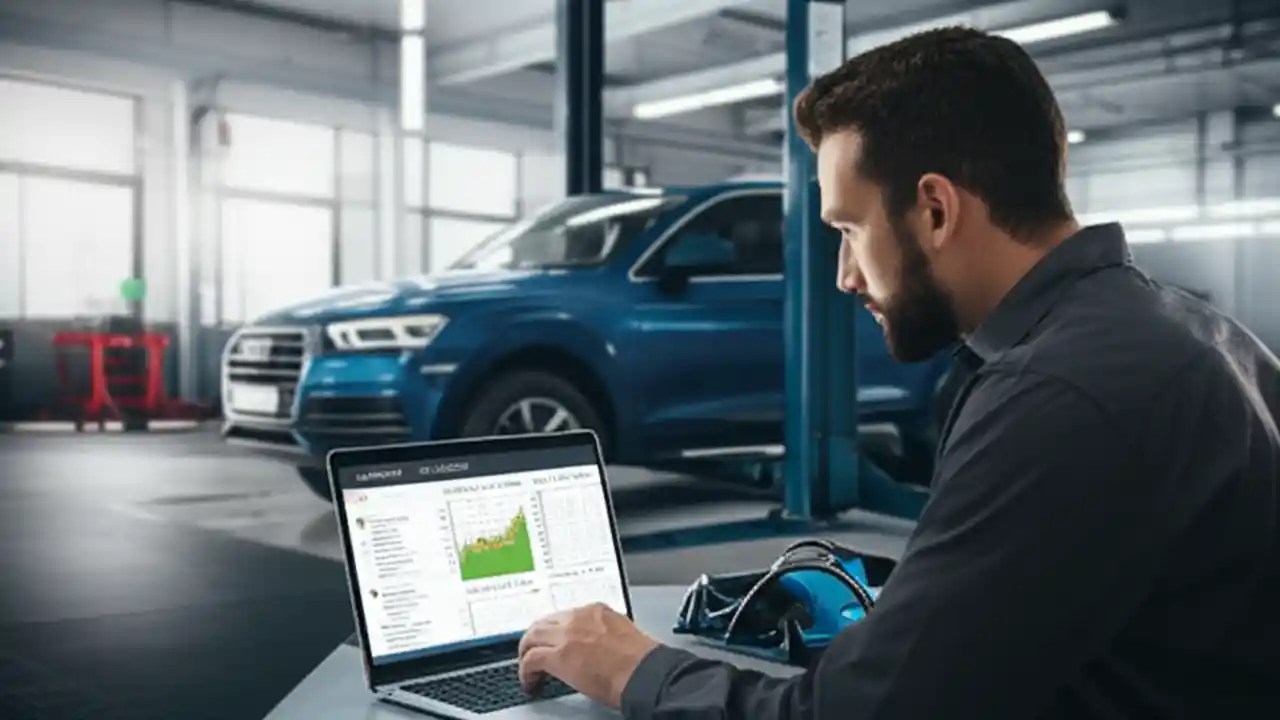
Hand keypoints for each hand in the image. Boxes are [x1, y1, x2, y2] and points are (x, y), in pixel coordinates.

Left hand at [518, 603, 659, 708]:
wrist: (644, 672)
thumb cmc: (642, 660)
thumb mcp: (623, 634)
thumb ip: (605, 633)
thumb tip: (596, 647)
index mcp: (596, 611)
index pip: (565, 616)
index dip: (555, 631)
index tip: (554, 641)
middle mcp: (578, 618)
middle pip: (544, 623)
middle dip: (536, 638)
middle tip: (533, 652)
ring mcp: (566, 635)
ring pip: (532, 637)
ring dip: (527, 652)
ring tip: (528, 667)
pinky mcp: (558, 656)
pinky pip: (531, 660)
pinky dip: (526, 671)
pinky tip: (531, 682)